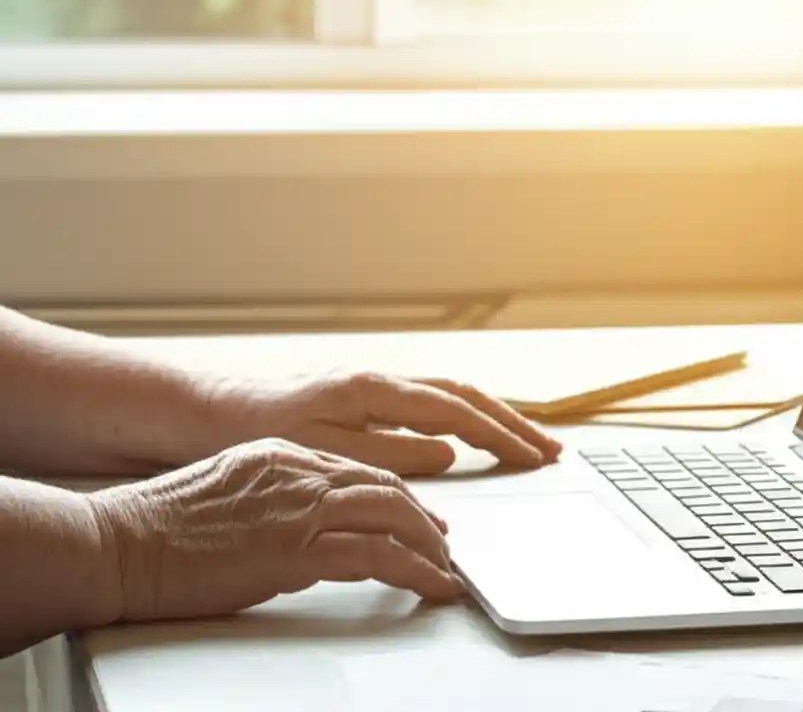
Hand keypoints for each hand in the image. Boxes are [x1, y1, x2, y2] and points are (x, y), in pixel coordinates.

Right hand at [88, 438, 463, 622]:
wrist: (120, 543)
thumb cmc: (160, 525)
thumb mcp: (228, 486)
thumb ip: (273, 491)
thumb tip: (303, 517)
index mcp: (283, 453)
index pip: (359, 470)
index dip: (398, 495)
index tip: (418, 517)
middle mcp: (300, 472)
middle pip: (387, 487)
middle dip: (424, 518)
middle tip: (443, 544)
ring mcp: (301, 509)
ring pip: (394, 515)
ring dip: (429, 546)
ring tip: (445, 570)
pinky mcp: (298, 551)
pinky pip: (378, 557)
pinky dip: (415, 572)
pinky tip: (431, 586)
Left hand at [202, 371, 561, 476]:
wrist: (209, 413)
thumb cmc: (257, 433)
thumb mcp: (323, 453)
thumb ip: (389, 453)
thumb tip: (447, 453)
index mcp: (375, 390)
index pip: (458, 411)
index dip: (502, 436)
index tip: (534, 458)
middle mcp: (382, 382)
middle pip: (467, 396)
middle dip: (513, 423)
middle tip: (550, 451)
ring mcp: (376, 388)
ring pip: (453, 396)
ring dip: (495, 418)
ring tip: (527, 442)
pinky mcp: (367, 400)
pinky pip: (433, 403)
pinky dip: (467, 418)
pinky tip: (475, 434)